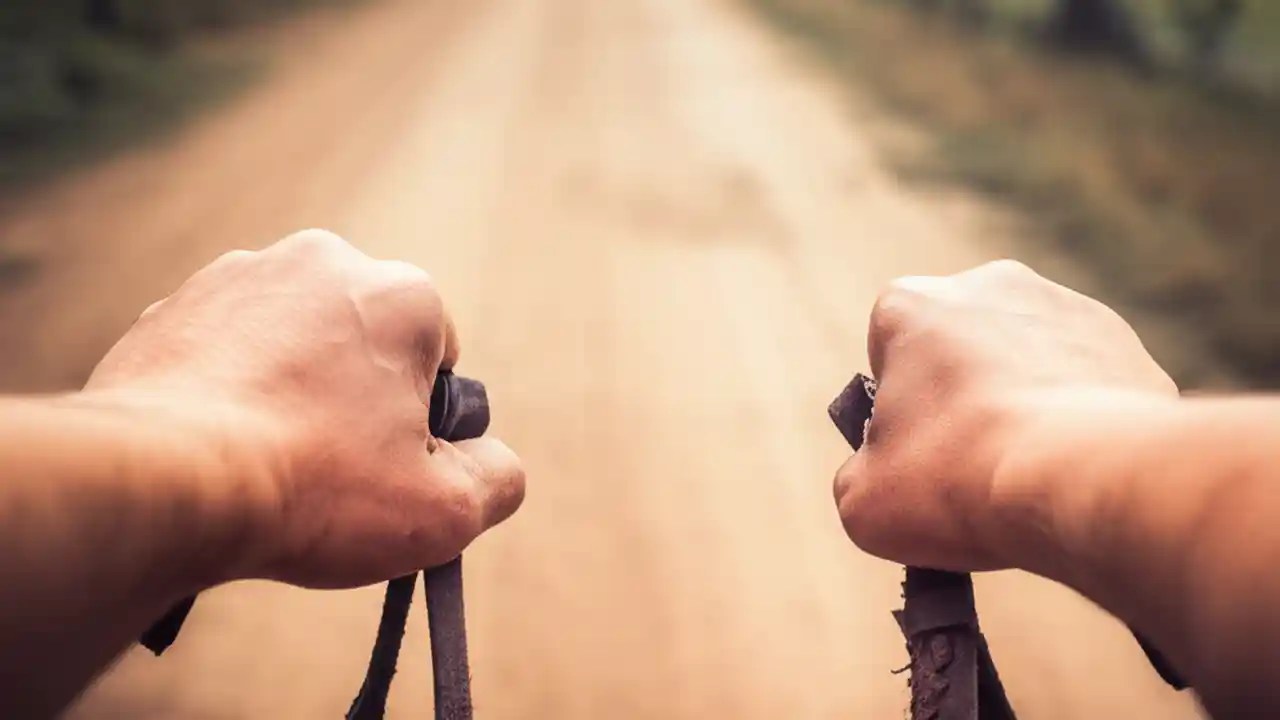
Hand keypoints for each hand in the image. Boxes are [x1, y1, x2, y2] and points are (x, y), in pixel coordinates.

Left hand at [85, 230, 524, 588]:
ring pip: (294, 345)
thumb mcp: (445, 510)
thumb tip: (493, 462)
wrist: (162, 483)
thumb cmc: (315, 489)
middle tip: (329, 470)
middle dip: (357, 399)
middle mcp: (323, 260)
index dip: (423, 424)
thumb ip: (499, 478)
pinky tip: (217, 447)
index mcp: (402, 294)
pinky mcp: (173, 307)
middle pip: (365, 345)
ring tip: (268, 460)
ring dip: (293, 391)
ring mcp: (239, 276)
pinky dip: (230, 392)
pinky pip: (225, 352)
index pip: (440, 361)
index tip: (387, 467)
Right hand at [834, 260, 1175, 570]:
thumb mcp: (861, 499)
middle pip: (962, 349)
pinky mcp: (1130, 348)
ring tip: (1026, 477)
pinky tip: (1074, 472)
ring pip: (1030, 364)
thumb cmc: (954, 480)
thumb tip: (883, 477)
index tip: (913, 451)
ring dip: (1023, 408)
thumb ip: (860, 474)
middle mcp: (991, 285)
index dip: (897, 406)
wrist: (1079, 484)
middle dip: (962, 398)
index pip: (888, 349)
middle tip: (967, 466)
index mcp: (911, 303)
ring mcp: (1068, 308)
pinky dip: (1081, 425)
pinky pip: (1090, 388)